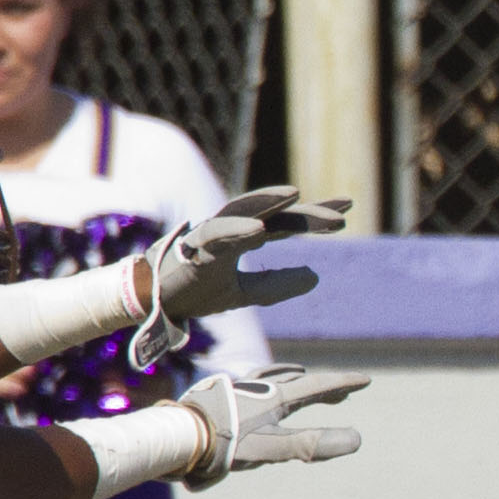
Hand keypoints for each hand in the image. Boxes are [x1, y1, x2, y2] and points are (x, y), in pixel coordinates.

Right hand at [132, 188, 350, 371]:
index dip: (314, 217)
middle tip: (343, 211)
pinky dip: (236, 229)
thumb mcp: (244, 294)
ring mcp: (212, 234)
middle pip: (274, 213)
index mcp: (244, 238)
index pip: (286, 222)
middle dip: (306, 210)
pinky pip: (217, 233)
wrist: (152, 304)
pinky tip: (259, 231)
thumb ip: (276, 285)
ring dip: (270, 202)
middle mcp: (232, 229)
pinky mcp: (193, 246)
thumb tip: (315, 276)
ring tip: (297, 194)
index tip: (347, 211)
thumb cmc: (194, 292)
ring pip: (244, 210)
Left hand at [177, 363, 366, 486]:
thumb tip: (357, 440)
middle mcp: (257, 387)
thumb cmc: (224, 445)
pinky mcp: (219, 397)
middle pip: (298, 383)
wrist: (178, 436)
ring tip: (298, 379)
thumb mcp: (272, 448)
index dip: (342, 384)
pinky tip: (252, 392)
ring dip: (292, 380)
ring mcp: (237, 390)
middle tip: (340, 394)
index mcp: (274, 397)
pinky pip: (249, 386)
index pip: (317, 387)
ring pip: (271, 379)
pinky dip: (263, 385)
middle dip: (321, 388)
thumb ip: (312, 445)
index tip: (365, 380)